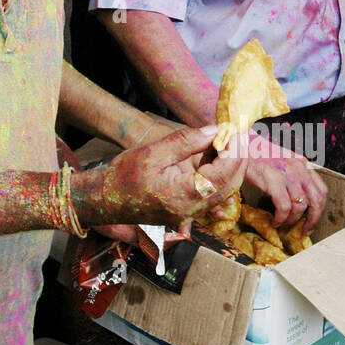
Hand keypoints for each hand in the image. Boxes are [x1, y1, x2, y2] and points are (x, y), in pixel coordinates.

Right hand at [74, 125, 246, 227]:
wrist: (104, 199)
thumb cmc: (123, 175)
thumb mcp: (154, 152)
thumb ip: (187, 141)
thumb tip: (215, 131)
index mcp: (185, 195)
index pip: (223, 173)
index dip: (235, 151)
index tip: (236, 130)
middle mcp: (192, 209)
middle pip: (230, 185)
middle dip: (239, 159)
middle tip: (240, 135)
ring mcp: (190, 214)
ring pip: (223, 192)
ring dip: (231, 167)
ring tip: (230, 142)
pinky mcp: (186, 211)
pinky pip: (211, 195)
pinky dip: (219, 176)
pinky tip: (215, 157)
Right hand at [243, 133, 326, 232]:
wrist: (241, 145)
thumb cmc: (258, 155)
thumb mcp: (282, 161)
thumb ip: (293, 175)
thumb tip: (297, 198)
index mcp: (302, 164)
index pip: (321, 190)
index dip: (319, 209)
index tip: (312, 220)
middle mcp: (299, 168)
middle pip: (316, 199)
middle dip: (313, 219)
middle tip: (305, 230)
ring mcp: (287, 173)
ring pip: (300, 205)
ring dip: (292, 220)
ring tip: (283, 224)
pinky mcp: (273, 179)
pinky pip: (284, 206)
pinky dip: (281, 218)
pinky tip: (275, 221)